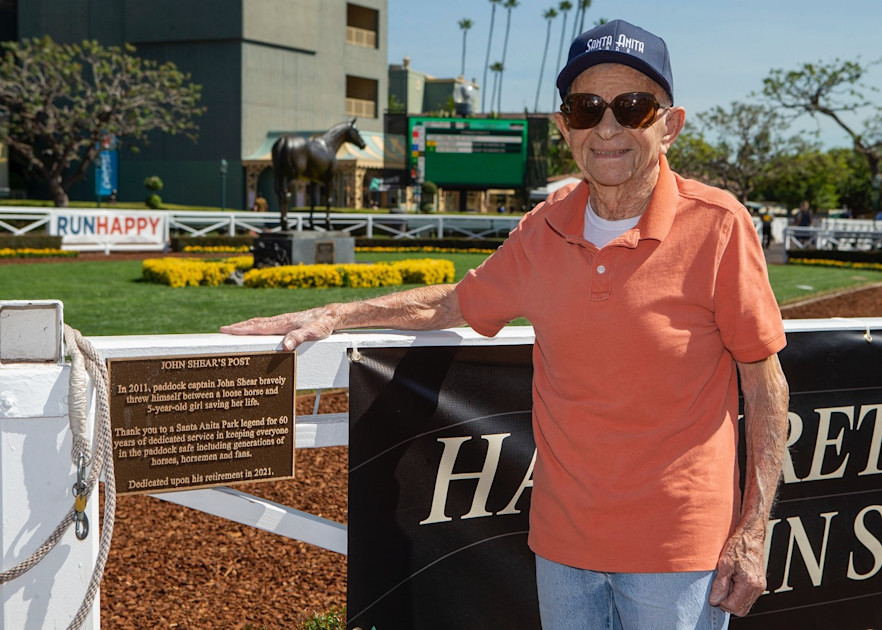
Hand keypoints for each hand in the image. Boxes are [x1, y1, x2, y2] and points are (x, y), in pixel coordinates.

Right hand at [220, 306, 340, 349]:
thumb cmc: (323, 324)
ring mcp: (282, 321)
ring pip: (260, 323)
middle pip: (255, 323)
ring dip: (246, 326)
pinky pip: (267, 325)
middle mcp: (280, 321)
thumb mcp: (313, 333)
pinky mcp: (286, 323)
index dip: (241, 329)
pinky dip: (256, 327)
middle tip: (222, 331)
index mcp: (282, 323)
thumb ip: (299, 338)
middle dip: (238, 327)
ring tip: (233, 330)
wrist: (331, 315)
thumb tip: (284, 346)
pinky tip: (255, 331)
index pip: (257, 326)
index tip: (226, 330)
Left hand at [708, 527, 766, 616]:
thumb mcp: (724, 563)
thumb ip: (720, 584)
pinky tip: (733, 580)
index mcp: (749, 583)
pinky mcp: (759, 583)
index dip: (721, 601)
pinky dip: (738, 593)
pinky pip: (748, 597)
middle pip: (740, 610)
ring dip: (733, 597)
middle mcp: (757, 587)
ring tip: (728, 580)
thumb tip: (714, 600)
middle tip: (721, 586)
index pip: (733, 607)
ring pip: (744, 605)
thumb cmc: (738, 545)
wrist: (750, 535)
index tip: (716, 590)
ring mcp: (760, 586)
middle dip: (728, 602)